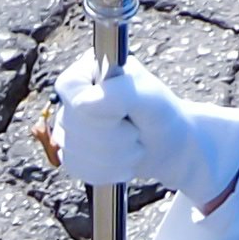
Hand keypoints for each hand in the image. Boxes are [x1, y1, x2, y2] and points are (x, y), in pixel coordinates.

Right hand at [49, 60, 238, 202]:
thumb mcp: (149, 98)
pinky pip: (76, 167)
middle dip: (111, 137)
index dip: (94, 107)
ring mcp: (70, 124)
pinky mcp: (72, 151)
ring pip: (73, 149)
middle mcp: (76, 95)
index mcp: (91, 69)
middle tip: (135, 130)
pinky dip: (106, 170)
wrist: (170, 146)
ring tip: (132, 145)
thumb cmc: (162, 115)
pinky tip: (122, 161)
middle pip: (71, 122)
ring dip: (113, 156)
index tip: (123, 111)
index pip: (68, 86)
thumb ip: (120, 93)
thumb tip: (83, 103)